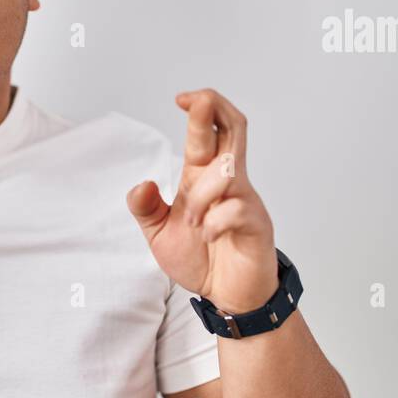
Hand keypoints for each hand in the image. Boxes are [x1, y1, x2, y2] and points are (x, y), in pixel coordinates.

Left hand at [126, 88, 277, 314]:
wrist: (228, 298)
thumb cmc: (200, 259)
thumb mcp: (160, 234)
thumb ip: (146, 209)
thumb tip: (141, 184)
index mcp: (203, 178)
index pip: (209, 132)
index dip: (200, 109)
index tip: (181, 98)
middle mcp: (228, 182)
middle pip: (233, 128)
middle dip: (215, 109)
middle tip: (196, 101)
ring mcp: (245, 201)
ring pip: (226, 171)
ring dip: (200, 195)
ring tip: (191, 222)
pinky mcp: (257, 225)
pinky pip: (235, 210)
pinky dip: (213, 223)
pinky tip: (207, 237)